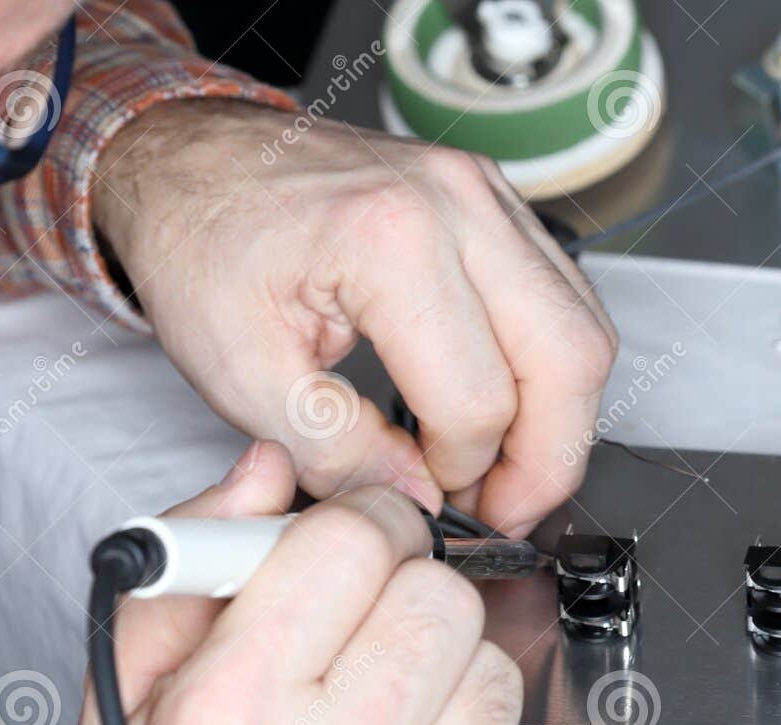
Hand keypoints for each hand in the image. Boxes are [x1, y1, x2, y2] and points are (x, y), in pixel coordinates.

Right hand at [49, 442, 543, 724]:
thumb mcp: (127, 695)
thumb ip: (195, 564)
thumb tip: (272, 472)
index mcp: (231, 722)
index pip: (356, 545)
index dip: (362, 525)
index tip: (359, 543)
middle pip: (444, 600)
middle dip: (410, 596)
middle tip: (369, 638)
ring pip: (499, 672)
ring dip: (450, 677)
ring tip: (386, 724)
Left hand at [91, 100, 617, 535]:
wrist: (194, 160)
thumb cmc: (201, 242)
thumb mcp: (235, 370)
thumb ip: (332, 449)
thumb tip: (417, 498)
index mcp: (388, 239)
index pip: (477, 400)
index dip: (459, 472)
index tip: (424, 494)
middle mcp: (457, 205)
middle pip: (569, 361)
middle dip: (546, 460)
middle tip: (503, 508)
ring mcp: (487, 198)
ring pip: (587, 333)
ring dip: (560, 419)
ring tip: (503, 464)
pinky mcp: (498, 206)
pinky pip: (569, 303)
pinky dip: (551, 371)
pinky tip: (504, 404)